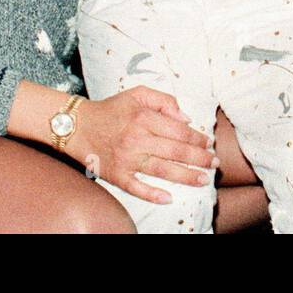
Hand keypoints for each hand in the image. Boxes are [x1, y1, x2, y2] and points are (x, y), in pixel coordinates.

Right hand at [72, 85, 217, 204]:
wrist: (78, 126)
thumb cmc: (111, 109)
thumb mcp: (137, 94)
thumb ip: (164, 100)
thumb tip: (186, 119)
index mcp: (143, 118)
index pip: (179, 130)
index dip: (197, 138)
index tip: (209, 143)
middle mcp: (137, 138)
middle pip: (176, 151)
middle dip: (200, 158)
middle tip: (214, 163)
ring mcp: (127, 159)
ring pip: (163, 170)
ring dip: (187, 176)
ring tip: (204, 179)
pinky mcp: (117, 175)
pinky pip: (137, 188)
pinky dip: (152, 194)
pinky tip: (169, 198)